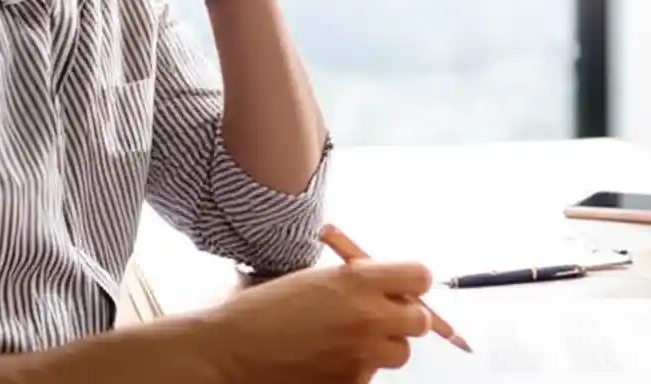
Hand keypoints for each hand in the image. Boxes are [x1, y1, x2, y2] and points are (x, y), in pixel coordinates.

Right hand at [202, 261, 434, 382]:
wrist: (230, 351)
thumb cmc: (265, 310)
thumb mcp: (315, 280)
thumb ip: (358, 282)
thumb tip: (390, 290)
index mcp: (358, 281)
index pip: (420, 277)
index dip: (413, 283)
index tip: (403, 288)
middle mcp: (367, 317)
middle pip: (419, 321)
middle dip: (405, 319)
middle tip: (381, 318)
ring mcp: (361, 355)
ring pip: (399, 353)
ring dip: (382, 347)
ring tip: (348, 341)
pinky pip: (370, 376)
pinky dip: (356, 369)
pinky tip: (327, 361)